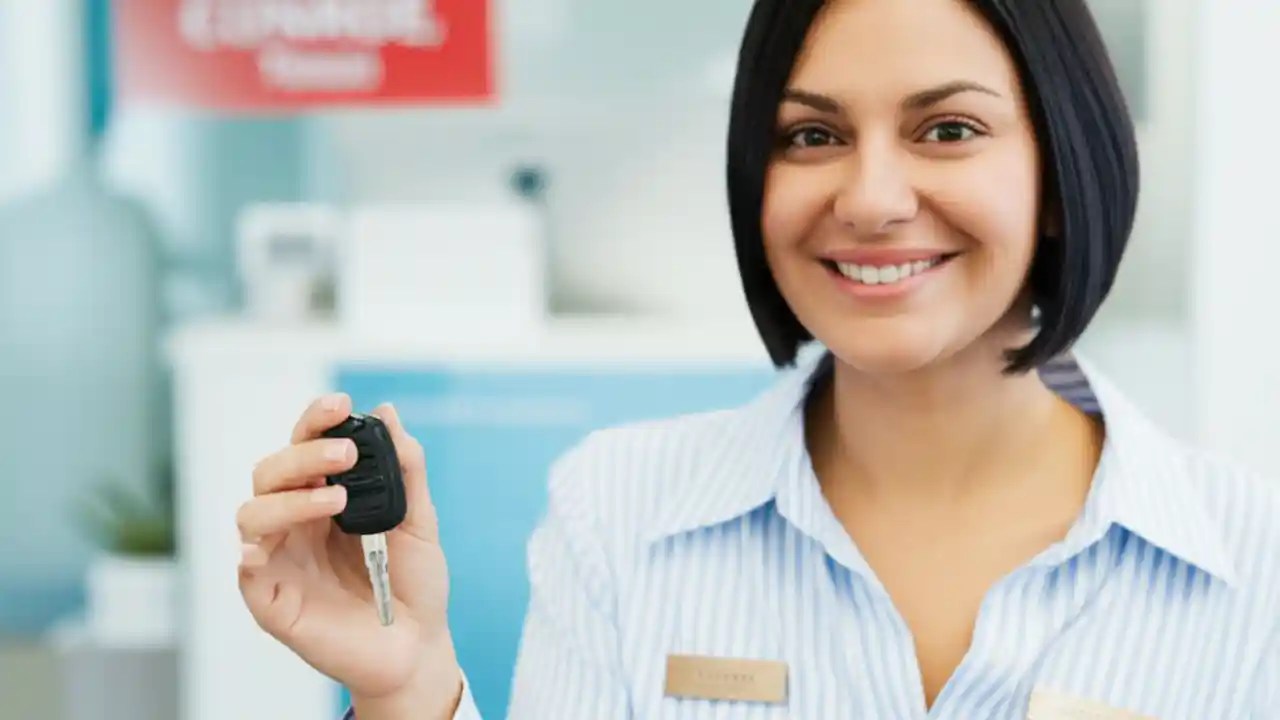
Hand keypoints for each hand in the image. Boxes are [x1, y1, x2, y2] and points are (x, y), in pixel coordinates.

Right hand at [237, 394, 460, 712]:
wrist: (418, 646)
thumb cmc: (413, 584)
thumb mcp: (420, 521)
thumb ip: (406, 469)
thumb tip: (388, 411)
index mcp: (326, 497)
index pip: (305, 447)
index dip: (315, 421)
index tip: (340, 404)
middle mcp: (296, 523)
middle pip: (272, 472)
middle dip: (304, 454)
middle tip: (345, 454)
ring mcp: (282, 560)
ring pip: (253, 514)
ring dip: (290, 499)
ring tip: (337, 500)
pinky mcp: (273, 601)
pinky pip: (246, 574)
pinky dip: (249, 555)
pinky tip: (262, 548)